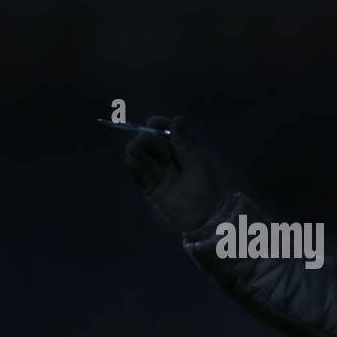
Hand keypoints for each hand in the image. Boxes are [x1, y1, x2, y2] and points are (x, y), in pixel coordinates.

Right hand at [123, 115, 227, 232]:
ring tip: (133, 148)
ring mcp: (158, 175)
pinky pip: (138, 178)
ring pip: (141, 158)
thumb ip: (183, 143)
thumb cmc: (206, 188)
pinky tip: (130, 161)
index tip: (152, 122)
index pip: (165, 132)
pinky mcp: (151, 191)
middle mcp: (168, 161)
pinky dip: (133, 169)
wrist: (206, 217)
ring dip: (135, 151)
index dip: (158, 125)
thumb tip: (176, 119)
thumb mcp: (196, 162)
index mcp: (182, 151)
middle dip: (145, 138)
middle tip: (146, 140)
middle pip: (150, 143)